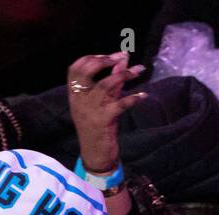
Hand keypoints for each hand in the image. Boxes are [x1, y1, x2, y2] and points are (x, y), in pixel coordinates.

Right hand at [67, 52, 146, 171]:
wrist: (95, 153)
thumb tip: (123, 57)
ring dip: (123, 75)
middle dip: (104, 61)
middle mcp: (79, 100)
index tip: (109, 56)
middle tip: (121, 56)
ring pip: (105, 85)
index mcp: (75, 94)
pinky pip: (119, 105)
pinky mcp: (103, 121)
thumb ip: (112, 79)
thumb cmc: (98, 126)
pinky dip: (133, 98)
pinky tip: (143, 95)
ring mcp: (90, 110)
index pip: (75, 68)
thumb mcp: (103, 101)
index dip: (91, 58)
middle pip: (86, 72)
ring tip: (138, 70)